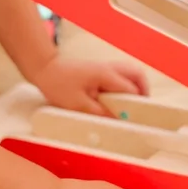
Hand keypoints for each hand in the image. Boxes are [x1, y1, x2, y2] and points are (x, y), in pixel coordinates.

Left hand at [32, 54, 147, 115]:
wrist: (44, 68)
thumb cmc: (58, 84)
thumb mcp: (77, 104)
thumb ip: (100, 112)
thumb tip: (119, 121)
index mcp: (106, 75)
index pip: (131, 90)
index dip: (137, 105)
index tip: (138, 120)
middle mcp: (109, 67)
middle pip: (137, 75)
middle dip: (143, 91)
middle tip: (140, 109)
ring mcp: (105, 66)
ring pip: (130, 73)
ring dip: (135, 87)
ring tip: (130, 106)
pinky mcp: (100, 69)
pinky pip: (120, 75)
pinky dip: (124, 85)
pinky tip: (116, 100)